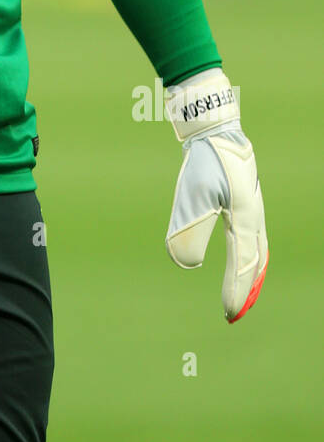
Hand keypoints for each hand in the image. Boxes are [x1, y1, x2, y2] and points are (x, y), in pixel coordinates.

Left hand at [164, 69, 267, 322]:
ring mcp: (250, 204)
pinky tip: (238, 250)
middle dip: (246, 288)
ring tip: (242, 289)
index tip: (228, 316)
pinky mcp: (240, 196)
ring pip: (256, 248)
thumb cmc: (204, 159)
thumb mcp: (193, 196)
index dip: (236, 293)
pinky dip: (247, 251)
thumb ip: (190, 232)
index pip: (243, 266)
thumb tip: (185, 264)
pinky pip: (249, 233)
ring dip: (249, 272)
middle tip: (235, 313)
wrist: (213, 125)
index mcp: (246, 220)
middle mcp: (253, 215)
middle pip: (255, 262)